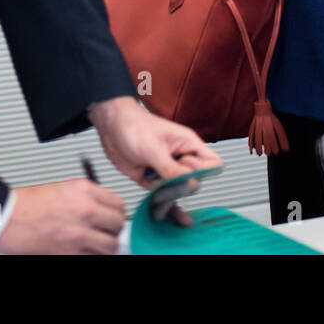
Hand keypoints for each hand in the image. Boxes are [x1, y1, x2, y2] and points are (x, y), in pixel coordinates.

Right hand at [0, 179, 125, 254]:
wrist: (6, 218)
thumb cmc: (27, 204)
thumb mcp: (63, 189)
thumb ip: (86, 197)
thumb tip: (103, 210)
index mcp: (84, 190)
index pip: (118, 203)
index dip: (117, 212)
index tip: (114, 217)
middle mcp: (85, 210)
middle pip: (119, 224)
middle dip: (115, 229)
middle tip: (109, 232)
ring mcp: (79, 233)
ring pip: (111, 245)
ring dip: (106, 245)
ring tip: (98, 244)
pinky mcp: (70, 253)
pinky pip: (94, 257)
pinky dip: (92, 255)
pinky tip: (85, 251)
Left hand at [89, 96, 222, 224]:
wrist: (110, 127)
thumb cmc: (133, 126)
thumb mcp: (154, 148)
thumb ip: (172, 169)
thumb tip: (191, 184)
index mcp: (188, 145)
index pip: (213, 163)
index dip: (203, 170)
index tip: (184, 167)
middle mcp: (180, 158)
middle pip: (196, 181)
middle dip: (183, 185)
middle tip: (164, 176)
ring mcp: (167, 169)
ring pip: (178, 190)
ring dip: (169, 194)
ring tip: (154, 185)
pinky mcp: (153, 178)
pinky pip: (161, 194)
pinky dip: (157, 197)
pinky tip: (151, 194)